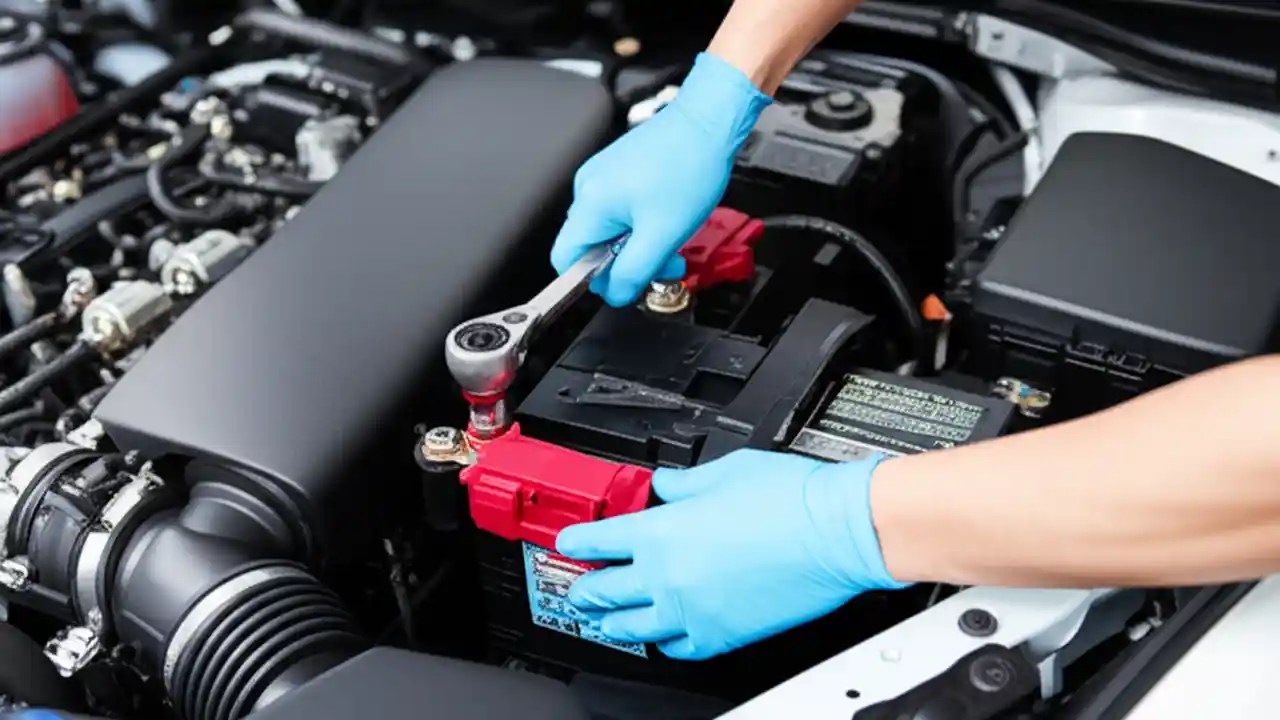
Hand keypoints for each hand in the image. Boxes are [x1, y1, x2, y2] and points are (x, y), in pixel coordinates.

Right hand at [550, 52, 771, 306]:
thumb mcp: (662, 235)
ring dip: (638, 245)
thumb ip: (633, 272)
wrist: (708, 123)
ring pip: (609, 230)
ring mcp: (603, 175)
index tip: (621, 283)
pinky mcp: (619, 170)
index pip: (564, 258)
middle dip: (625, 263)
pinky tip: (667, 219)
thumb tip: (615, 293)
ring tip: (669, 242)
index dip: (590, 280)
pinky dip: (642, 224)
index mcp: (590, 203)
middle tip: (659, 265)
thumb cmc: (689, 165)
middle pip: (590, 246)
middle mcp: (589, 186)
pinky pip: (621, 210)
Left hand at [556, 450, 907, 659]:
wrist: (836, 534)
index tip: (568, 544)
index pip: (598, 539)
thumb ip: (683, 482)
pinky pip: (679, 648)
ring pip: (633, 627)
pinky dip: (664, 643)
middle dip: (584, 588)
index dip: (576, 541)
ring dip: (612, 623)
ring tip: (604, 621)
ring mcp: (693, 610)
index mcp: (662, 530)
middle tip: (576, 588)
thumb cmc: (791, 500)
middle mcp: (668, 575)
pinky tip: (662, 638)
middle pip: (605, 590)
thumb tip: (665, 484)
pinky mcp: (723, 635)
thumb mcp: (723, 471)